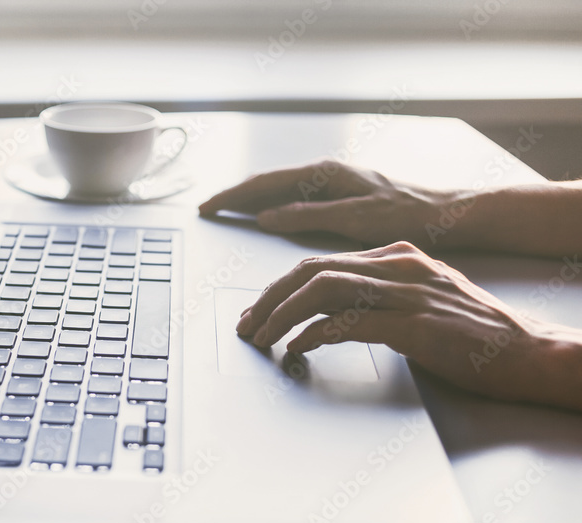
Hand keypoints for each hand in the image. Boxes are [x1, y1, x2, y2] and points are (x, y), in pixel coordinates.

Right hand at [199, 161, 458, 248]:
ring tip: (227, 210)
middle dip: (235, 196)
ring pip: (279, 188)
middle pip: (267, 182)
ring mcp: (331, 181)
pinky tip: (266, 212)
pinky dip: (271, 203)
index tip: (208, 207)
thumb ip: (305, 215)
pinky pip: (293, 195)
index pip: (264, 183)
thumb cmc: (405, 214)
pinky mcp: (339, 193)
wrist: (445, 212)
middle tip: (208, 209)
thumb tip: (266, 217)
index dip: (232, 197)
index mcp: (323, 174)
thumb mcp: (352, 219)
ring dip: (251, 199)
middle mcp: (324, 173)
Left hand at [236, 241, 581, 409]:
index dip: (280, 287)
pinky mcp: (416, 325)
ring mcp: (408, 293)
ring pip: (323, 290)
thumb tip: (327, 315)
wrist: (530, 350)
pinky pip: (350, 322)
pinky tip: (298, 349)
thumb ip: (378, 296)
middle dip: (270, 299)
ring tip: (263, 338)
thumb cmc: (474, 333)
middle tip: (247, 326)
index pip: (321, 263)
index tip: (258, 312)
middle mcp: (399, 266)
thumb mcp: (421, 299)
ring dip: (283, 315)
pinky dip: (315, 334)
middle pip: (312, 271)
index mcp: (398, 256)